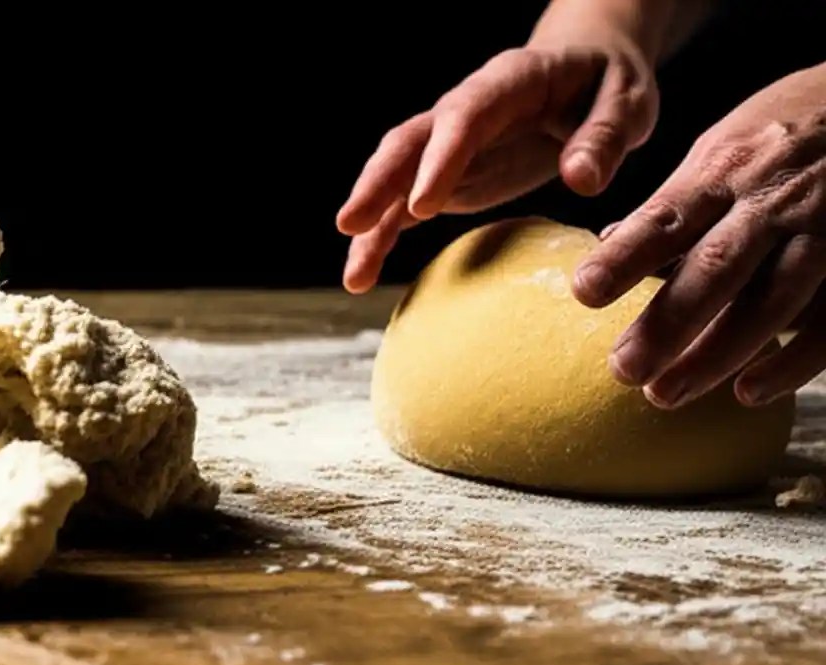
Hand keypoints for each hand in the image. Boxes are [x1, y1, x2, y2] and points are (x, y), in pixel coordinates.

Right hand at [336, 40, 658, 292]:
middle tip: (351, 225)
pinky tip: (364, 275)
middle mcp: (464, 110)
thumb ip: (603, 137)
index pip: (465, 117)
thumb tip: (581, 180)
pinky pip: (404, 205)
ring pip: (395, 176)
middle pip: (409, 142)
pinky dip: (382, 237)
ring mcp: (448, 146)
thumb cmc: (606, 85)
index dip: (440, 160)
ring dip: (370, 222)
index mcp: (509, 82)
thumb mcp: (626, 101)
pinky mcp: (446, 177)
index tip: (423, 205)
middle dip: (377, 183)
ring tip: (354, 276)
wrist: (586, 74)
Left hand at [572, 62, 825, 408]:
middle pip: (716, 267)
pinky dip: (792, 359)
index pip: (666, 217)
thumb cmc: (784, 133)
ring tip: (665, 395)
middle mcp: (772, 201)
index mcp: (725, 170)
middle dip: (668, 323)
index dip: (625, 255)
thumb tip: (608, 239)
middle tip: (622, 370)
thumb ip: (674, 202)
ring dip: (716, 354)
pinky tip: (749, 391)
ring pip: (771, 300)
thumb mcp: (723, 148)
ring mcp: (824, 231)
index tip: (584, 292)